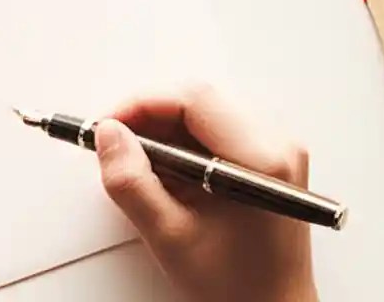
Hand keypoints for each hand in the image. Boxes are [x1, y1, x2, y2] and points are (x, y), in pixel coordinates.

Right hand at [95, 84, 317, 301]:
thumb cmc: (237, 288)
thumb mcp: (170, 237)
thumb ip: (132, 182)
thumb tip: (108, 135)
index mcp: (262, 160)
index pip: (193, 100)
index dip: (141, 105)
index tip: (105, 125)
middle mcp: (278, 146)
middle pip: (198, 101)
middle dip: (147, 116)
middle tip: (112, 142)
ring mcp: (275, 152)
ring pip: (202, 114)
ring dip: (161, 130)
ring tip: (136, 164)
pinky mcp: (265, 161)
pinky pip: (213, 132)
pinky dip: (179, 144)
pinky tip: (163, 174)